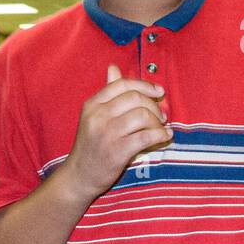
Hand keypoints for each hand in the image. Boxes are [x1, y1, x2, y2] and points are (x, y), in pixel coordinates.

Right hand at [61, 65, 171, 198]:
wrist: (79, 176)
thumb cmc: (91, 144)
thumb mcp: (93, 116)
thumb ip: (107, 93)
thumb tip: (113, 67)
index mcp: (92, 104)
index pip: (122, 84)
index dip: (144, 85)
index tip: (159, 91)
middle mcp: (97, 116)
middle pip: (135, 98)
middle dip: (154, 106)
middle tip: (161, 116)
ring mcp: (106, 134)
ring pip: (142, 116)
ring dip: (158, 122)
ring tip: (161, 128)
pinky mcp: (117, 151)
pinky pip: (146, 136)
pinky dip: (160, 135)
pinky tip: (164, 137)